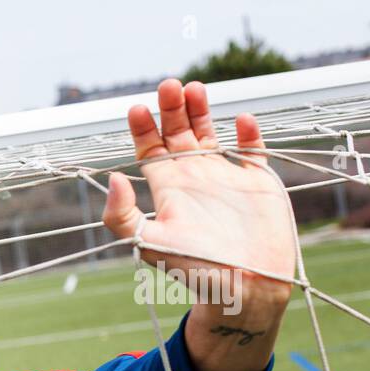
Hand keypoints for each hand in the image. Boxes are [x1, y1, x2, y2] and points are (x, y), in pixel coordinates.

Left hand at [103, 78, 294, 370]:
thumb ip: (122, 215)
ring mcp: (226, 179)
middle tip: (167, 85)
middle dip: (171, 109)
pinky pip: (252, 150)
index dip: (142, 128)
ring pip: (211, 134)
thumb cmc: (194, 268)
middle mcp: (195, 179)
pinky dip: (248, 133)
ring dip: (202, 111)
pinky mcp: (257, 182)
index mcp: (169, 190)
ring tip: (194, 88)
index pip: (149, 150)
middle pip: (178, 134)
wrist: (244, 286)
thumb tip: (111, 179)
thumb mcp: (148, 243)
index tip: (136, 108)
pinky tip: (242, 120)